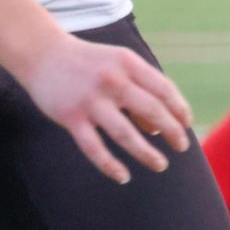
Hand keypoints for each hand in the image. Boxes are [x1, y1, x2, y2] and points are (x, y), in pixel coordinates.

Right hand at [23, 34, 195, 184]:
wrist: (43, 53)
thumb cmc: (90, 63)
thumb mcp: (119, 63)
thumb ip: (142, 88)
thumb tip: (159, 129)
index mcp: (128, 63)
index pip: (164, 89)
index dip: (180, 109)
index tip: (186, 124)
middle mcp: (112, 80)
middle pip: (152, 110)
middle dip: (172, 131)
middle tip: (182, 146)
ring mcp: (91, 100)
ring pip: (125, 133)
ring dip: (146, 153)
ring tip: (160, 164)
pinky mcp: (71, 117)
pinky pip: (94, 148)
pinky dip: (110, 165)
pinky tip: (124, 177)